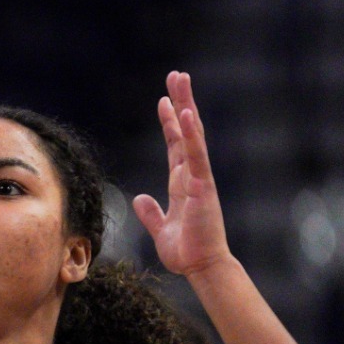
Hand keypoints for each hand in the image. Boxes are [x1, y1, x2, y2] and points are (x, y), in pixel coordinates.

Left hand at [134, 71, 232, 279]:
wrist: (201, 267)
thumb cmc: (185, 251)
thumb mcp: (160, 229)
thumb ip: (151, 213)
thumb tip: (140, 199)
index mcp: (182, 182)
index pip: (175, 145)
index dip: (170, 122)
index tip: (164, 100)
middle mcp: (192, 175)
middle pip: (186, 131)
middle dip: (181, 102)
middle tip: (176, 76)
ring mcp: (199, 178)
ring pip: (192, 135)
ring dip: (186, 106)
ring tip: (180, 81)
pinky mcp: (203, 187)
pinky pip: (196, 155)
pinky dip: (191, 134)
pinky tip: (186, 114)